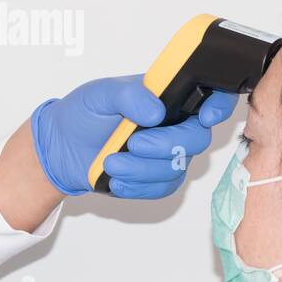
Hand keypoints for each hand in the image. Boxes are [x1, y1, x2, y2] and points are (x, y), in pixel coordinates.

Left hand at [30, 75, 237, 198]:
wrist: (62, 147)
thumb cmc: (84, 112)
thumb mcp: (100, 93)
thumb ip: (128, 95)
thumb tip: (155, 111)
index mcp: (168, 95)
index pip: (211, 95)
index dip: (219, 105)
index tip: (205, 116)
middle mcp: (175, 124)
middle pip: (197, 137)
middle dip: (166, 144)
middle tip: (134, 143)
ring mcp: (168, 153)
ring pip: (177, 167)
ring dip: (142, 168)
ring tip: (111, 162)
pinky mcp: (156, 179)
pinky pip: (162, 188)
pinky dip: (138, 186)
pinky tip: (116, 178)